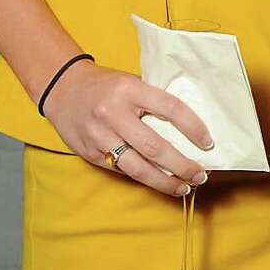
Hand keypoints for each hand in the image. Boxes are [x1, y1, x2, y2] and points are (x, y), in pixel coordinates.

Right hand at [42, 61, 213, 195]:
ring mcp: (99, 136)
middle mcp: (113, 113)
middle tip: (200, 175)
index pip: (170, 108)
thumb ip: (153, 100)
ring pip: (137, 167)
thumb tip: (187, 126)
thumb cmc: (105, 84)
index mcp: (130, 90)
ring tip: (183, 187)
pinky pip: (121, 169)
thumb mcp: (131, 81)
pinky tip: (157, 181)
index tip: (208, 143)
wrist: (62, 88)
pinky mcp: (90, 153)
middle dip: (181, 165)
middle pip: (154, 147)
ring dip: (164, 181)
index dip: (192, 127)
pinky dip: (142, 177)